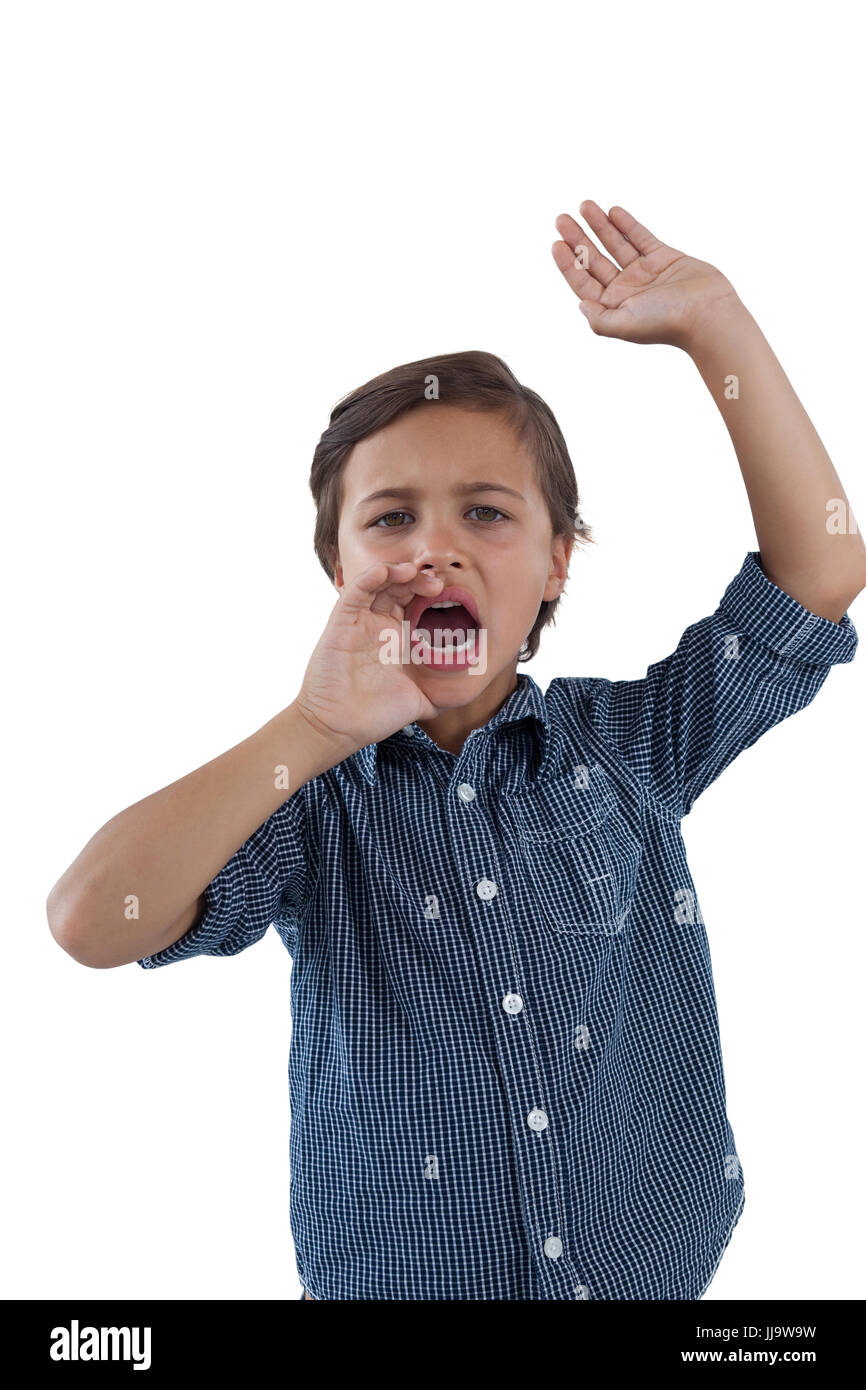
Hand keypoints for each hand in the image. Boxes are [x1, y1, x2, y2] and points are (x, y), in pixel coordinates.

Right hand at [293, 561, 446, 753]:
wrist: (339, 728)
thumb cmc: (375, 715)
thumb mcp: (419, 701)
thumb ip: (442, 695)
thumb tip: (470, 694)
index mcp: (397, 638)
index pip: (416, 604)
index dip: (432, 594)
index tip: (451, 594)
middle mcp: (379, 626)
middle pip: (400, 589)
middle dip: (419, 581)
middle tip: (437, 584)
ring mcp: (360, 622)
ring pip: (379, 584)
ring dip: (397, 572)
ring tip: (414, 572)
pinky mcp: (341, 622)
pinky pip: (356, 592)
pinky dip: (370, 578)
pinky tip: (385, 572)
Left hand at [552, 201, 739, 349]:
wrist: (708, 313)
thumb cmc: (667, 323)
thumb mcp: (624, 325)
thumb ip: (598, 319)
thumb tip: (580, 304)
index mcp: (614, 307)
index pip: (584, 282)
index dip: (568, 263)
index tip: (557, 243)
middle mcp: (626, 289)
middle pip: (595, 260)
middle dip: (578, 238)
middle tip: (561, 218)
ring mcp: (644, 272)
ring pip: (616, 244)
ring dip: (599, 225)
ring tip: (584, 206)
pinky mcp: (663, 257)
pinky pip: (640, 237)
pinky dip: (626, 224)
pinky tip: (612, 211)